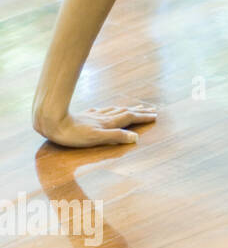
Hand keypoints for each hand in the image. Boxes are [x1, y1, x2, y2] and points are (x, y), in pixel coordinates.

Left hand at [34, 104, 156, 147]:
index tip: (155, 116)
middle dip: (139, 111)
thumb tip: (135, 138)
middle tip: (151, 109)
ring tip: (134, 108)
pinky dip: (110, 110)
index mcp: (108, 123)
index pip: (130, 118)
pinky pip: (102, 111)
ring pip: (115, 110)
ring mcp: (94, 116)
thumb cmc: (73, 135)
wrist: (52, 122)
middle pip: (125, 112)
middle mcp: (104, 117)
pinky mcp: (84, 116)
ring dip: (127, 109)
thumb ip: (116, 137)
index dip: (143, 117)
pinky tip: (106, 110)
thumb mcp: (96, 139)